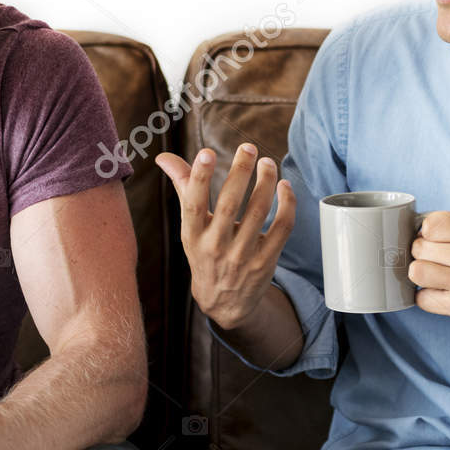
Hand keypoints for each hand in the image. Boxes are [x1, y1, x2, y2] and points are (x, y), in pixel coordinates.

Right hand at [154, 143, 295, 330]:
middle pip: (230, 205)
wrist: (225, 302)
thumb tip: (164, 158)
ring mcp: (242, 255)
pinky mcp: (266, 260)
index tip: (206, 153)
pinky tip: (284, 187)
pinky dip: (286, 204)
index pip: (194, 204)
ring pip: (259, 212)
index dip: (199, 178)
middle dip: (240, 172)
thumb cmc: (205, 254)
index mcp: (193, 235)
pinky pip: (281, 227)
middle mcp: (216, 246)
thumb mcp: (189, 228)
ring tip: (267, 163)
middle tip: (248, 147)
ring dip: (266, 182)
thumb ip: (183, 188)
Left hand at [408, 211, 449, 336]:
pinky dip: (428, 297)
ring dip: (422, 275)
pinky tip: (443, 294)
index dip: (427, 233)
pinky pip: (424, 299)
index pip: (431, 224)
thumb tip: (419, 230)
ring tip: (438, 277)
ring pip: (417, 272)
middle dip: (423, 254)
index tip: (435, 241)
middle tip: (438, 262)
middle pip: (419, 248)